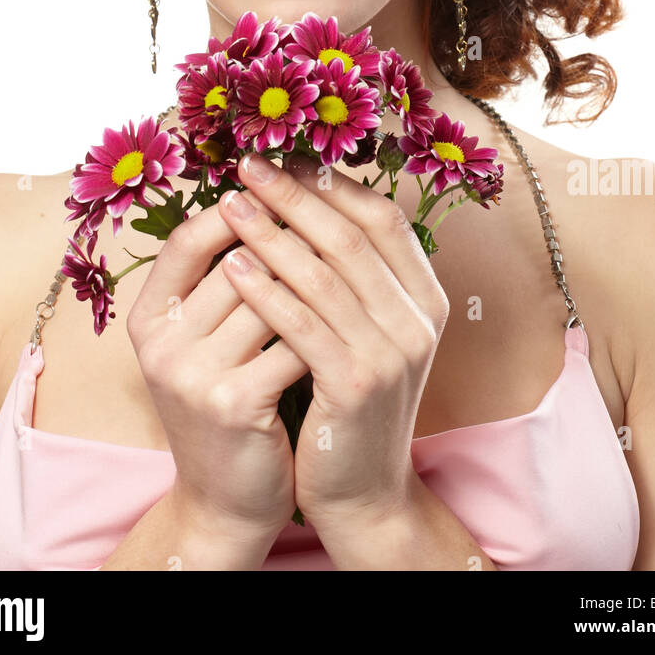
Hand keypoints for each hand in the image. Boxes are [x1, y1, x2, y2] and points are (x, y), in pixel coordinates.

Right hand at [125, 192, 315, 543]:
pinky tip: (350, 319)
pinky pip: (293, 343)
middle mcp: (160, 342)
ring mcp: (192, 374)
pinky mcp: (233, 404)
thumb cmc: (227, 401)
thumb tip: (268, 200)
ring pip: (271, 297)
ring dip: (315, 280)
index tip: (285, 188)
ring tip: (350, 264)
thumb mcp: (204, 340)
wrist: (226, 499)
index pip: (189, 238)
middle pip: (238, 260)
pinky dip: (324, 328)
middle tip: (336, 220)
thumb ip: (219, 281)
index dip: (238, 208)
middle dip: (293, 239)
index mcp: (148, 316)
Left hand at [220, 152, 449, 529]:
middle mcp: (418, 320)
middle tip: (249, 166)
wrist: (365, 493)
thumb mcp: (372, 333)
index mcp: (426, 298)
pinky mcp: (355, 385)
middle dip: (295, 195)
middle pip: (350, 237)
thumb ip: (357, 277)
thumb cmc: (354, 402)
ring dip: (270, 233)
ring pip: (322, 274)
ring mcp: (392, 353)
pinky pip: (302, 323)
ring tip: (229, 205)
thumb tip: (311, 200)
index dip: (332, 186)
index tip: (286, 160)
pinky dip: (265, 288)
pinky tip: (231, 265)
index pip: (382, 219)